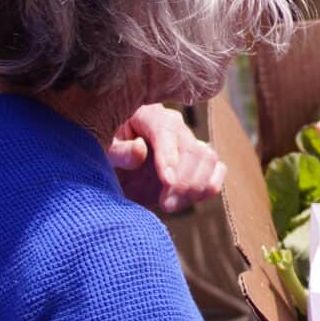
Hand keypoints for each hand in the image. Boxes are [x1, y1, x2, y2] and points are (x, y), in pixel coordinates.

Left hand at [108, 104, 225, 212]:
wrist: (114, 166)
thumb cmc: (105, 152)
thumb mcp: (102, 149)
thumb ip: (118, 151)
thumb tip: (140, 151)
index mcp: (150, 115)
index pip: (166, 130)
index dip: (169, 156)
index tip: (166, 181)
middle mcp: (176, 127)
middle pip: (192, 148)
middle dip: (182, 180)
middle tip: (165, 204)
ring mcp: (190, 143)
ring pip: (208, 159)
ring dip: (194, 187)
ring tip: (170, 205)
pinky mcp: (200, 163)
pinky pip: (217, 170)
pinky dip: (208, 187)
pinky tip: (187, 200)